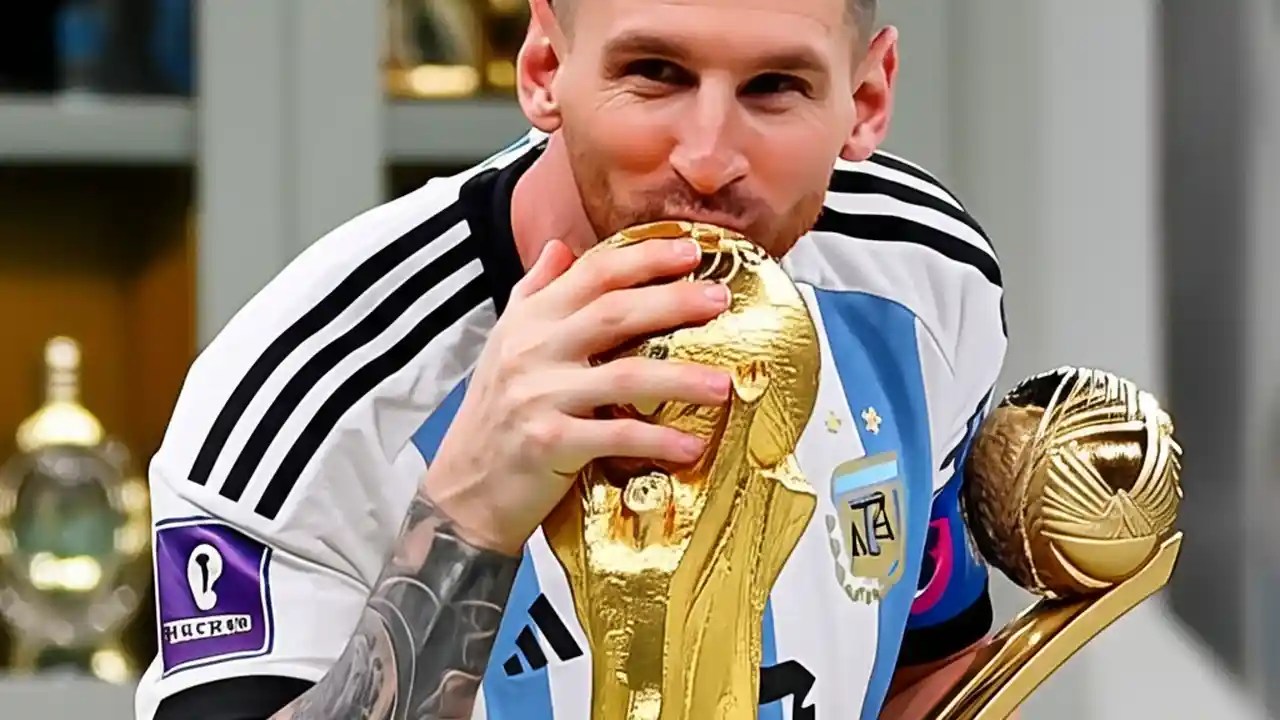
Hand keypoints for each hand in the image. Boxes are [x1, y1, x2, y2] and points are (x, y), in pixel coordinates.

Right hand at [426, 238, 732, 555]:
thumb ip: (534, 292)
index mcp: (529, 320)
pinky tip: (691, 445)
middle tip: (721, 300)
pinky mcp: (548, 443)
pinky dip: (656, 440)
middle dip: (672, 302)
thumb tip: (559, 247)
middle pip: (612, 313)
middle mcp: (532, 350)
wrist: (463, 488)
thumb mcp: (504, 343)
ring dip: (679, 378)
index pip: (592, 274)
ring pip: (622, 375)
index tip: (690, 253)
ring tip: (723, 383)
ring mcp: (538, 396)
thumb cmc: (493, 415)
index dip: (644, 259)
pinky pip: (614, 436)